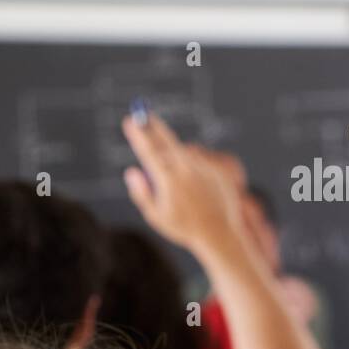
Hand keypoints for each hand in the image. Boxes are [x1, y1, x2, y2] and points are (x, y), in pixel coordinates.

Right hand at [122, 115, 244, 260]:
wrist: (219, 234)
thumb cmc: (183, 228)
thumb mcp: (156, 216)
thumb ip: (141, 193)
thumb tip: (132, 170)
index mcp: (168, 180)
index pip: (149, 150)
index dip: (138, 134)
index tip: (129, 120)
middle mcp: (186, 169)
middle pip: (166, 140)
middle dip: (153, 125)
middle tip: (143, 114)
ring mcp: (204, 167)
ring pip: (184, 152)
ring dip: (177, 157)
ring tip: (182, 186)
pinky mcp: (218, 168)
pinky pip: (201, 160)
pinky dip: (194, 167)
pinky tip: (198, 188)